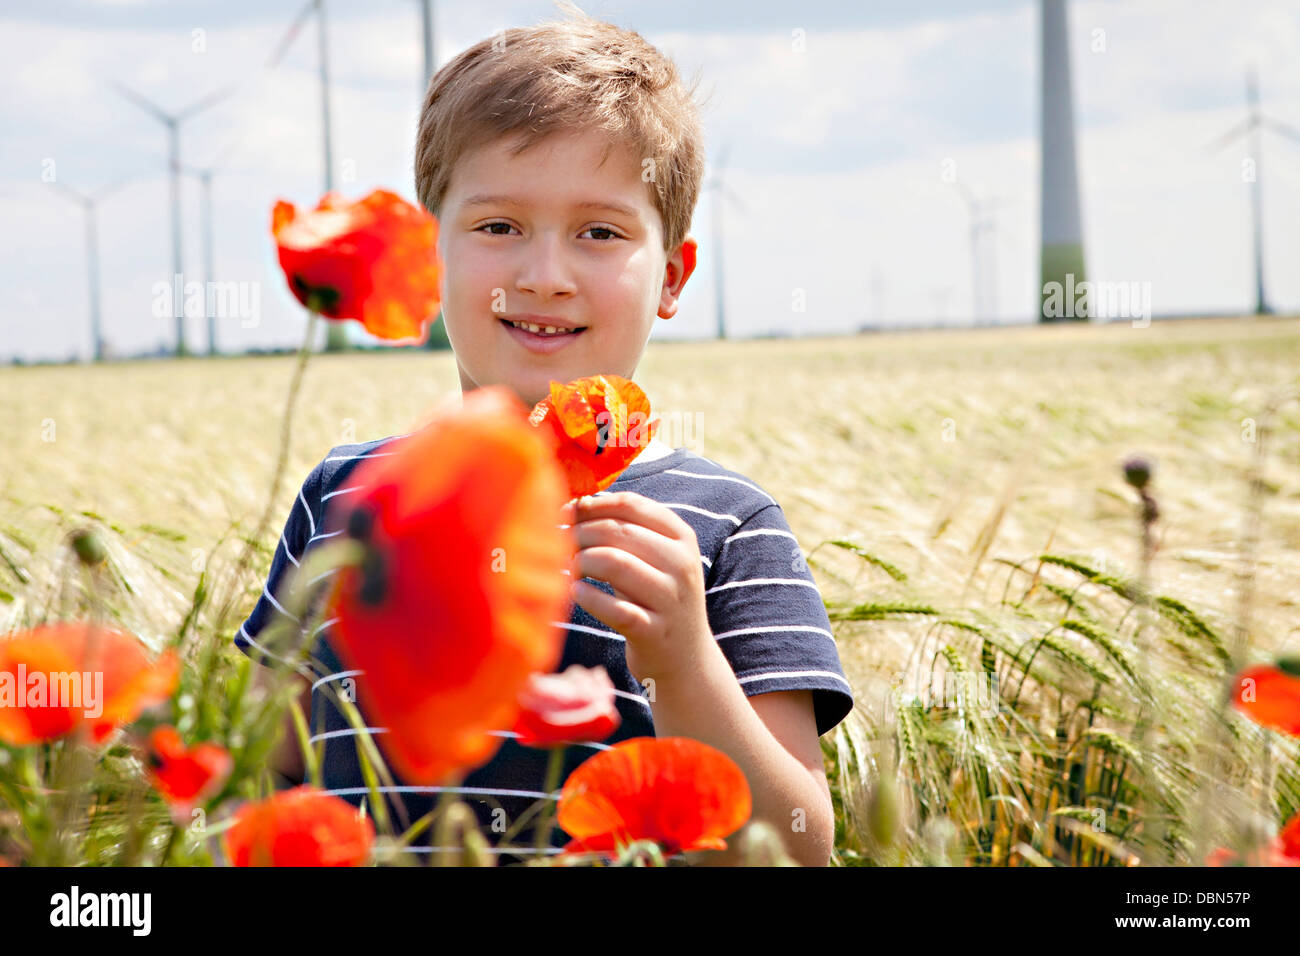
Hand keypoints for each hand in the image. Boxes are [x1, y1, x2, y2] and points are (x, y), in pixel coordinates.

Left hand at [562, 491, 713, 683]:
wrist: (686, 659)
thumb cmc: (656, 599)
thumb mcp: (655, 560)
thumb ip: (626, 531)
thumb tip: (576, 503)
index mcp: (682, 538)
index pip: (632, 505)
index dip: (593, 505)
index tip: (568, 512)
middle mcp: (681, 565)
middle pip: (619, 531)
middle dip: (580, 533)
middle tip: (559, 542)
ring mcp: (671, 600)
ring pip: (615, 563)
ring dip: (581, 561)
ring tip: (569, 567)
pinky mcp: (653, 632)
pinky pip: (614, 608)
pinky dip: (588, 597)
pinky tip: (575, 591)